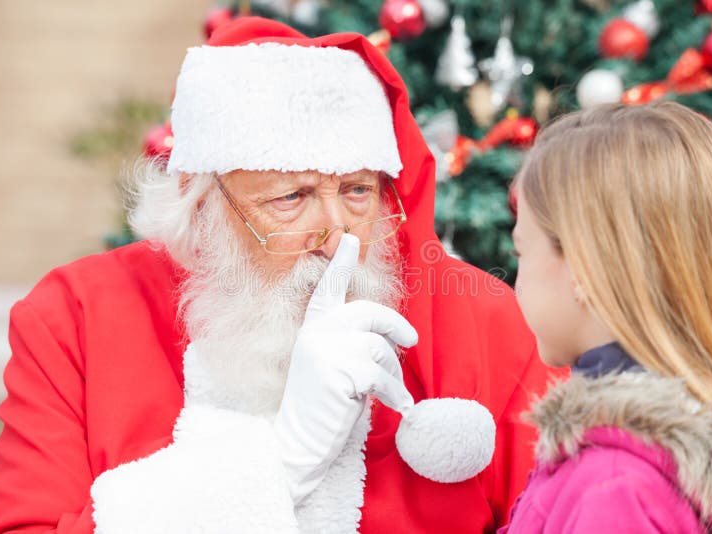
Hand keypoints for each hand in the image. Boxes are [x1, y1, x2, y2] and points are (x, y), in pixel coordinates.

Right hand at [274, 234, 417, 504]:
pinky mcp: (337, 370)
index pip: (328, 288)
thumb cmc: (323, 408)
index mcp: (313, 328)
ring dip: (393, 373)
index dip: (340, 263)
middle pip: (367, 312)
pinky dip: (395, 393)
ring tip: (392, 394)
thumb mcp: (334, 366)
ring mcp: (325, 349)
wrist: (299, 443)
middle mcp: (316, 332)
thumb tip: (390, 336)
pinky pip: (381, 375)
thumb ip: (351, 343)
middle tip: (412, 340)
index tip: (349, 238)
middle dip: (394, 325)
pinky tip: (401, 408)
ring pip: (379, 347)